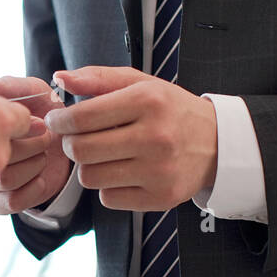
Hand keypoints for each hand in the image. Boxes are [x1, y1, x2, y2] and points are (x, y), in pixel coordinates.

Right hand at [0, 76, 71, 215]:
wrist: (60, 142)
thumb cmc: (40, 110)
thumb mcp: (32, 91)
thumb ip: (14, 86)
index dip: (20, 124)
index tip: (38, 122)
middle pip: (0, 155)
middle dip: (32, 145)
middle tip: (46, 138)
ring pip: (5, 179)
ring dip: (32, 167)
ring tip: (43, 156)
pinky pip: (9, 203)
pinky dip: (29, 191)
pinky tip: (40, 179)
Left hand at [45, 66, 217, 211]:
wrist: (218, 143)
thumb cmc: (171, 110)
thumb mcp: (140, 83)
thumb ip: (98, 78)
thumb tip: (59, 78)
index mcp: (148, 101)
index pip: (82, 117)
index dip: (60, 121)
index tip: (58, 121)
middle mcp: (155, 137)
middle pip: (81, 150)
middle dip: (71, 144)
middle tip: (78, 139)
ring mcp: (159, 170)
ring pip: (90, 177)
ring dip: (89, 167)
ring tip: (105, 155)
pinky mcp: (161, 197)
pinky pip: (108, 199)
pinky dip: (108, 187)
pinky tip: (124, 173)